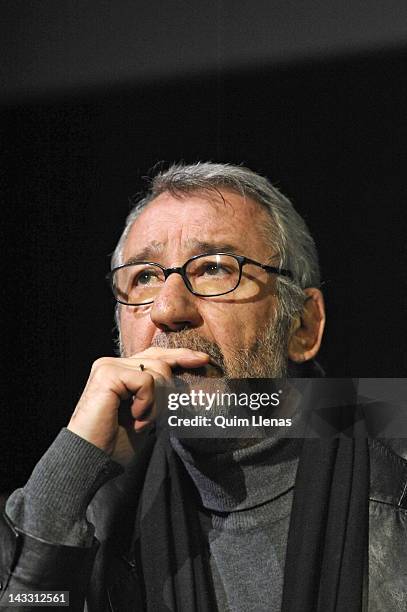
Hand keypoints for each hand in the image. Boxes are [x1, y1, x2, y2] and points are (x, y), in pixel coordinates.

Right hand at [67, 347, 209, 455]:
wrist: (91, 459)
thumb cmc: (115, 443)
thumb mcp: (146, 415)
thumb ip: (160, 396)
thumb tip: (188, 386)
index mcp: (121, 371)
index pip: (156, 356)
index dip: (181, 356)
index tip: (203, 360)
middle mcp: (113, 363)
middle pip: (161, 361)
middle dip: (168, 390)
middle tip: (153, 418)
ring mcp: (109, 366)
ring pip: (157, 371)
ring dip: (156, 403)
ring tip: (140, 422)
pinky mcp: (108, 373)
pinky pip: (146, 380)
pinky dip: (147, 403)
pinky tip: (134, 419)